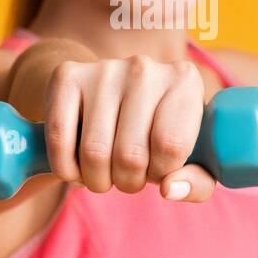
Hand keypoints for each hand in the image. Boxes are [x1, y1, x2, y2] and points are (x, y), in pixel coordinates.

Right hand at [43, 56, 215, 201]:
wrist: (108, 90)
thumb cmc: (157, 130)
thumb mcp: (190, 155)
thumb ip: (197, 181)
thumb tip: (169, 189)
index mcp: (185, 81)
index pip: (171, 147)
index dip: (160, 173)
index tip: (156, 170)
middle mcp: (145, 68)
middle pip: (130, 155)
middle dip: (127, 182)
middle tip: (126, 177)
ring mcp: (104, 68)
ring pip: (94, 152)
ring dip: (97, 180)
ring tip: (103, 174)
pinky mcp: (68, 76)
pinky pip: (60, 139)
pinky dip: (66, 169)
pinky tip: (77, 167)